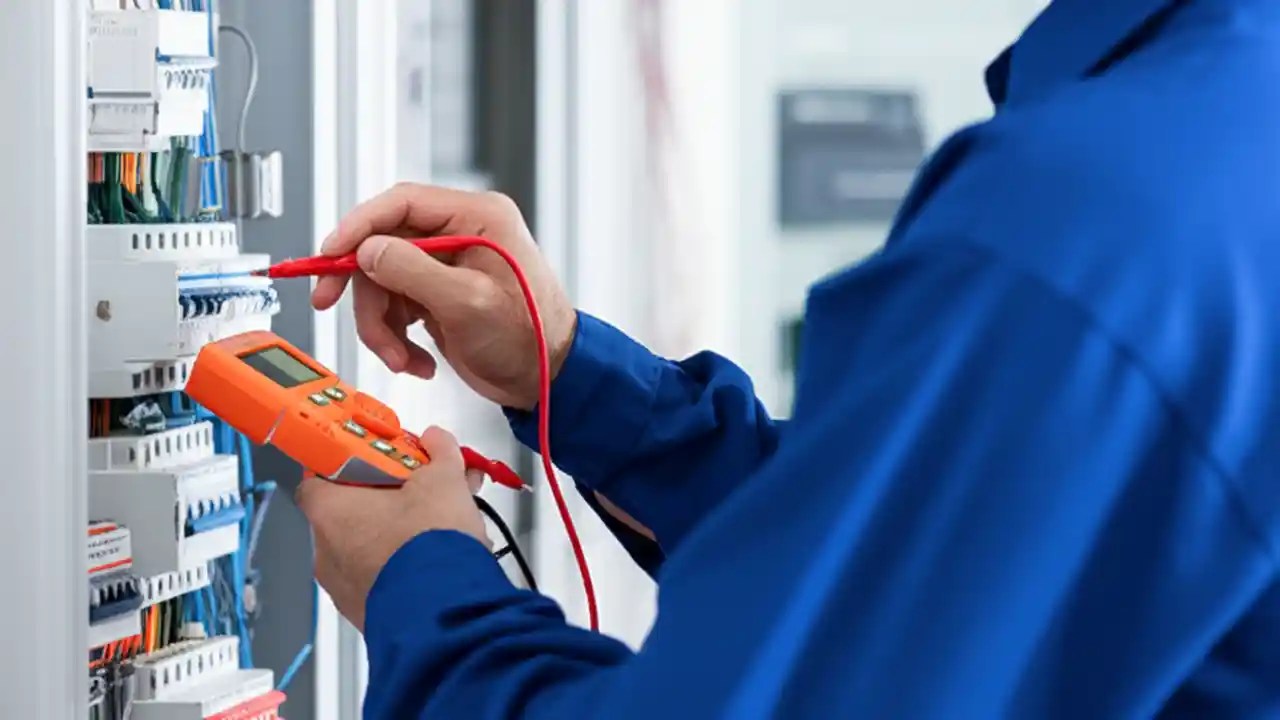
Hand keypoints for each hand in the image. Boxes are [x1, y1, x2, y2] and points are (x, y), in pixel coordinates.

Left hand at [295, 427, 489, 630]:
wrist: (443, 614)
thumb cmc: (427, 547)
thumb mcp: (442, 481)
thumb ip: (439, 454)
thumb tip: (438, 442)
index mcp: (330, 512)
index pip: (318, 475)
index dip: (350, 462)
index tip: (376, 456)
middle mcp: (327, 552)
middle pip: (351, 512)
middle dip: (391, 497)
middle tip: (424, 488)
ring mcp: (346, 588)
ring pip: (370, 547)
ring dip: (402, 532)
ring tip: (445, 524)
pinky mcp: (370, 614)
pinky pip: (384, 578)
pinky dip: (408, 564)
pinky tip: (442, 557)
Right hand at [312, 184, 576, 409]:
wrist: (547, 381)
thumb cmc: (532, 338)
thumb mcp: (469, 303)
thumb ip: (414, 271)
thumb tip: (368, 251)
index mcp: (478, 218)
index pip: (402, 203)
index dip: (359, 225)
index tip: (329, 252)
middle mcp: (460, 235)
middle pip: (382, 246)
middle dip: (362, 287)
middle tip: (328, 302)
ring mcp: (446, 267)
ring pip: (382, 283)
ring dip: (381, 326)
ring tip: (401, 357)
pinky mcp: (437, 297)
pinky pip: (394, 309)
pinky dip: (395, 339)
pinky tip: (418, 361)